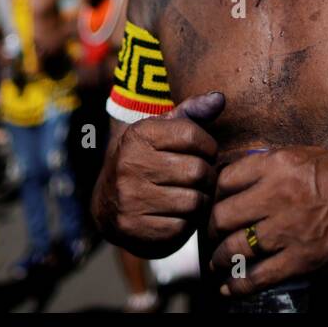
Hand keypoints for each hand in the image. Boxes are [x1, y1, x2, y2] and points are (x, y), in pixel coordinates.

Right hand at [93, 92, 223, 258]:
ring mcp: (128, 198)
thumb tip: (220, 98)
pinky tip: (177, 215)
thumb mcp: (165, 130)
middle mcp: (129, 164)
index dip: (208, 146)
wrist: (108, 202)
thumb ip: (194, 112)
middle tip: (200, 179)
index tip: (204, 153)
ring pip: (193, 201)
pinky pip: (181, 228)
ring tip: (191, 196)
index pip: (193, 136)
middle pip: (197, 171)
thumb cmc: (149, 159)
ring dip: (199, 201)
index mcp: (138, 134)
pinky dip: (186, 224)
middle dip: (206, 176)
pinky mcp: (132, 228)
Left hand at [207, 147, 327, 297]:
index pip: (226, 179)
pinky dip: (237, 286)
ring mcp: (289, 230)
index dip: (214, 193)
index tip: (214, 202)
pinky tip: (229, 288)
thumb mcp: (306, 154)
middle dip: (212, 228)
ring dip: (220, 259)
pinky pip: (258, 278)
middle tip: (212, 234)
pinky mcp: (301, 260)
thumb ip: (271, 161)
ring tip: (218, 261)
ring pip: (235, 248)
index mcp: (278, 165)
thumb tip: (239, 172)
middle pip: (223, 216)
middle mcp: (278, 196)